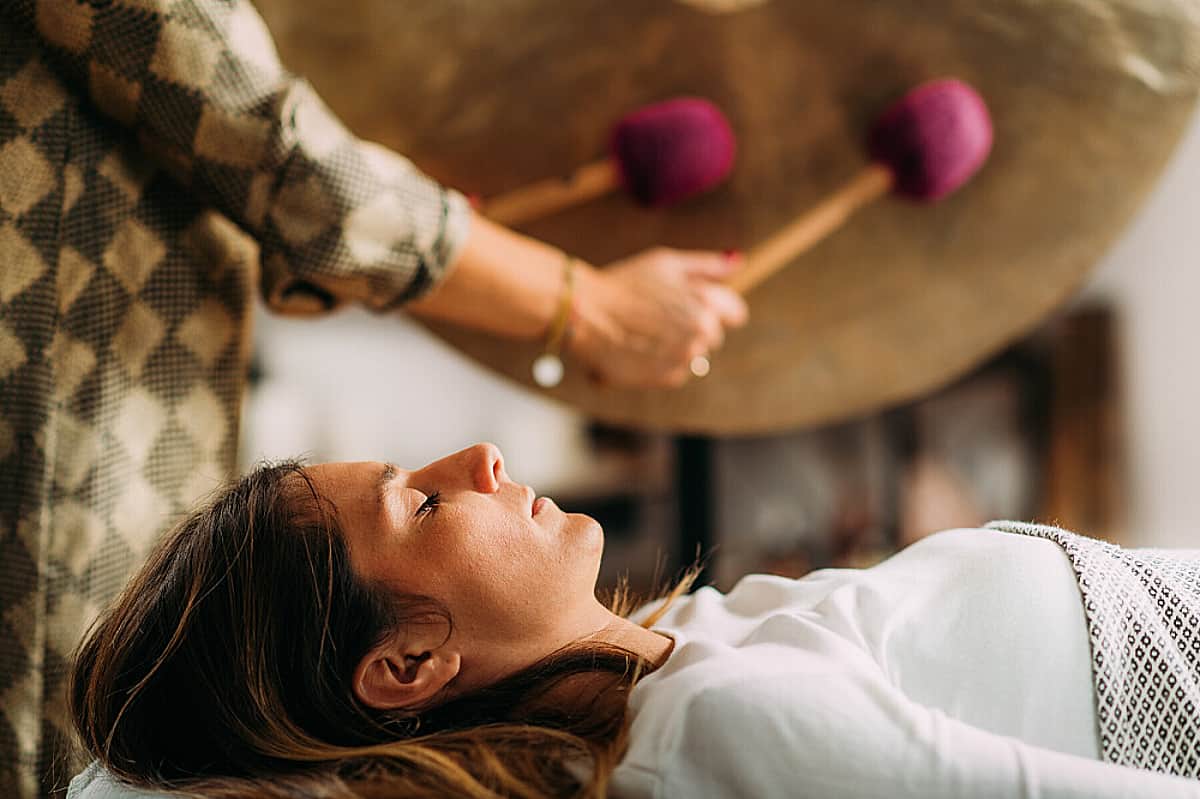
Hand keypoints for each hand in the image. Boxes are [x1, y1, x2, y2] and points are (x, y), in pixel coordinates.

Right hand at [567, 247, 748, 387]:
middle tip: (656, 315)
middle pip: (711, 337)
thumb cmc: (625, 283)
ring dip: (674, 346)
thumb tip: (738, 262)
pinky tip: (637, 347)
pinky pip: (674, 373)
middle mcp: (699, 339)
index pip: (734, 314)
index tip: (688, 302)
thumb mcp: (667, 264)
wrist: (584, 313)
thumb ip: (708, 266)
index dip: (712, 305)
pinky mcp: (661, 379)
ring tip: (643, 330)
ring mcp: (681, 362)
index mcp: (708, 309)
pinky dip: (659, 363)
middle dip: (691, 326)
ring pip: (692, 355)